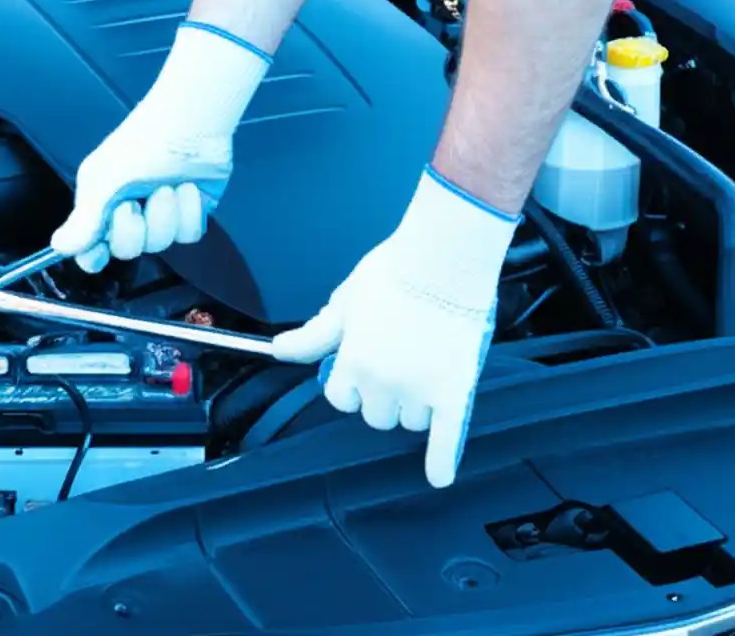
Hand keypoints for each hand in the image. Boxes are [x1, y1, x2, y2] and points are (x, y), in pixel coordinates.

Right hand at [50, 23, 269, 272]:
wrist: (193, 120)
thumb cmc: (145, 139)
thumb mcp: (106, 180)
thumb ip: (85, 219)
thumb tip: (60, 246)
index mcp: (100, 203)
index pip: (90, 246)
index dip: (93, 256)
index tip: (98, 255)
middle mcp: (129, 211)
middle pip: (127, 251)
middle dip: (134, 227)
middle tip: (135, 201)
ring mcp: (160, 214)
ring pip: (162, 243)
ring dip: (165, 212)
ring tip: (167, 184)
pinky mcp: (189, 212)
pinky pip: (188, 234)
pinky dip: (189, 210)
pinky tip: (188, 187)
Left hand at [271, 168, 518, 487]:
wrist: (446, 258)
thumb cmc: (395, 272)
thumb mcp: (344, 303)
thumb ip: (313, 336)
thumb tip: (278, 351)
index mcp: (351, 362)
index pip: (340, 398)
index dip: (350, 383)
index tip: (361, 367)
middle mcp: (382, 383)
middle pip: (375, 414)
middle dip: (381, 395)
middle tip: (396, 364)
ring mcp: (420, 390)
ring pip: (409, 421)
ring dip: (412, 407)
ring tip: (424, 375)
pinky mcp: (456, 391)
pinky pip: (448, 436)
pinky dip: (442, 459)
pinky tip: (438, 476)